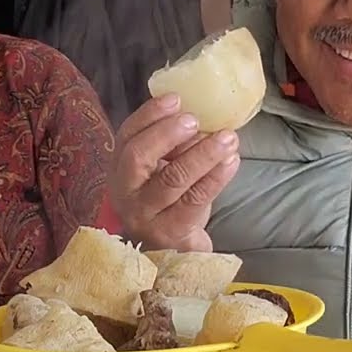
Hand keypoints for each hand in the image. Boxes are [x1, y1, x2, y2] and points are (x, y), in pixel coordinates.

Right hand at [110, 94, 241, 251]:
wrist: (174, 252)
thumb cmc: (170, 203)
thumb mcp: (163, 170)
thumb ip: (173, 146)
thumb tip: (200, 118)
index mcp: (120, 169)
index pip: (126, 136)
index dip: (149, 115)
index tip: (175, 98)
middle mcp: (126, 192)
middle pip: (138, 157)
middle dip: (167, 134)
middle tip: (195, 120)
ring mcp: (146, 215)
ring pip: (172, 179)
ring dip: (202, 155)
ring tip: (227, 138)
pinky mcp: (170, 232)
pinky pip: (194, 200)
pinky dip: (215, 178)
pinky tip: (232, 162)